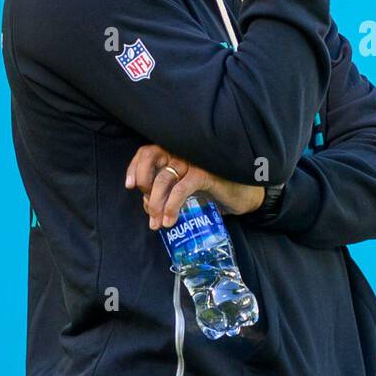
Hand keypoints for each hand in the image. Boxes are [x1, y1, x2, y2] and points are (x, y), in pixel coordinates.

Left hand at [125, 145, 265, 228]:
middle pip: (151, 159)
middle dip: (143, 186)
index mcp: (177, 152)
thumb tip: (148, 205)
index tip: (130, 186)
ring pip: (163, 179)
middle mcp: (183, 152)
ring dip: (156, 203)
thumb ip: (168, 191)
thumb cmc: (215, 190)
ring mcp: (194, 161)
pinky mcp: (205, 173)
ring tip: (157, 223)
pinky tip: (170, 221)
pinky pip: (180, 189)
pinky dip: (172, 206)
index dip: (135, 167)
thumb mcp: (187, 189)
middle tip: (149, 211)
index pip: (147, 152)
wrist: (245, 195)